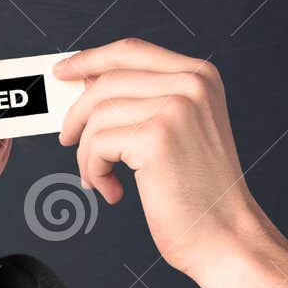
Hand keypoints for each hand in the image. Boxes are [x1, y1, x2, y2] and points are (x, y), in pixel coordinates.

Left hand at [55, 39, 270, 276]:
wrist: (224, 236)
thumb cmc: (198, 193)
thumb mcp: (178, 132)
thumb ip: (142, 101)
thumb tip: (86, 83)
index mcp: (200, 76)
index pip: (131, 51)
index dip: (91, 59)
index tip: (63, 71)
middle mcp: (191, 84)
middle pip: (107, 82)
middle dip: (78, 115)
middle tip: (68, 140)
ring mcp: (175, 107)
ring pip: (97, 117)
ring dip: (88, 155)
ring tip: (100, 180)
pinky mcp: (156, 137)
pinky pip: (97, 144)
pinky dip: (95, 171)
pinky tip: (113, 191)